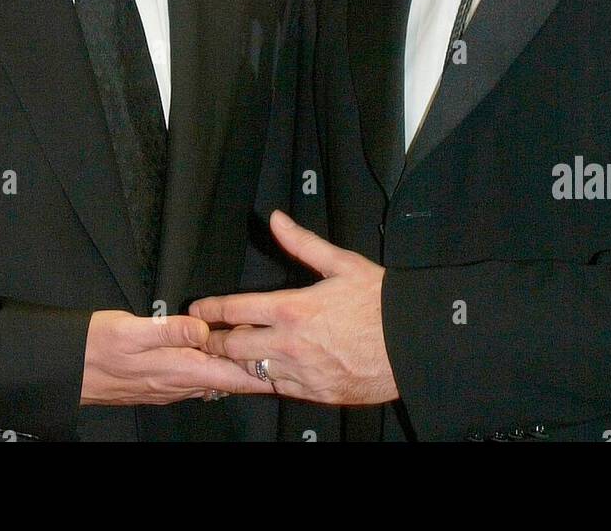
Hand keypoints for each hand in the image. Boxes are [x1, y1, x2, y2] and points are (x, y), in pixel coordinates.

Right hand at [80, 310, 272, 405]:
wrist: (67, 368)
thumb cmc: (95, 347)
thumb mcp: (131, 329)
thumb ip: (170, 330)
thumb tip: (203, 327)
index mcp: (177, 367)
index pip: (229, 373)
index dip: (258, 368)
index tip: (282, 362)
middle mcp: (177, 382)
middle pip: (227, 379)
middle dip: (253, 368)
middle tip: (280, 356)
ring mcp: (169, 386)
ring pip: (214, 380)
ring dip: (236, 370)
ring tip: (259, 356)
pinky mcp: (159, 384)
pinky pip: (197, 380)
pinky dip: (215, 371)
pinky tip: (219, 360)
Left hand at [189, 211, 398, 405]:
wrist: (411, 343)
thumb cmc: (379, 302)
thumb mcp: (342, 263)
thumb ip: (302, 243)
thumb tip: (276, 219)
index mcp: (292, 308)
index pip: (235, 309)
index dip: (210, 310)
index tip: (198, 310)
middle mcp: (289, 343)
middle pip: (232, 346)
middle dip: (213, 342)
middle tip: (203, 338)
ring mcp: (300, 372)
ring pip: (249, 372)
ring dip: (234, 364)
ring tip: (223, 358)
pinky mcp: (313, 392)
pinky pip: (276, 389)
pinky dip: (263, 381)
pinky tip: (259, 374)